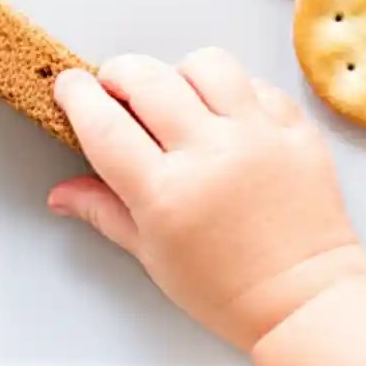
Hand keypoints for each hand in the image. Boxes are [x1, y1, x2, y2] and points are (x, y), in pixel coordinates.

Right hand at [50, 48, 358, 349]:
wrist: (304, 300)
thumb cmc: (226, 290)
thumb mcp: (152, 256)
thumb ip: (105, 212)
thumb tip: (61, 194)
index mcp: (165, 193)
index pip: (104, 124)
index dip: (78, 96)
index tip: (70, 87)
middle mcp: (210, 153)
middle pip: (148, 79)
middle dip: (119, 74)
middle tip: (115, 89)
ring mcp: (257, 136)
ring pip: (206, 65)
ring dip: (179, 73)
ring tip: (178, 98)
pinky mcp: (295, 130)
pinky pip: (255, 84)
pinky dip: (233, 90)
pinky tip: (225, 116)